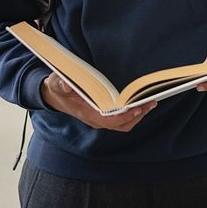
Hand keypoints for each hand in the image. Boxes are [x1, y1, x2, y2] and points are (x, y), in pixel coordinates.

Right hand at [40, 73, 155, 130]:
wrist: (55, 96)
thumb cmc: (58, 89)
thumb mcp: (56, 83)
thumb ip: (61, 83)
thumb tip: (67, 84)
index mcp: (88, 114)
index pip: (109, 121)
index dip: (124, 116)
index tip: (136, 108)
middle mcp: (96, 119)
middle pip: (122, 124)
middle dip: (137, 115)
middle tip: (151, 102)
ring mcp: (101, 118)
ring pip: (124, 123)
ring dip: (138, 115)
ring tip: (150, 103)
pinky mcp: (104, 115)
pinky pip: (122, 119)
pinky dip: (133, 113)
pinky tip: (140, 103)